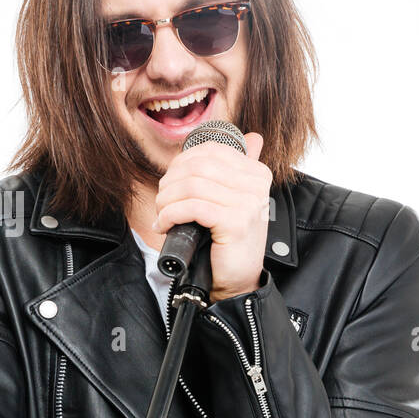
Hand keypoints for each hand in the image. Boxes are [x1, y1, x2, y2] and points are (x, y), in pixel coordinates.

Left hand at [150, 132, 271, 302]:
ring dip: (166, 201)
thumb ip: (236, 170)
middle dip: (170, 183)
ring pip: (191, 186)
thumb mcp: (232, 200)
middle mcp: (256, 184)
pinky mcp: (236, 222)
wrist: (237, 280)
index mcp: (256, 172)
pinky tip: (165, 226)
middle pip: (197, 166)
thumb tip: (253, 137)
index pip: (210, 151)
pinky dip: (170, 215)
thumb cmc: (227, 241)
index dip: (181, 163)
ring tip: (162, 215)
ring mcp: (248, 202)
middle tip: (162, 202)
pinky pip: (192, 207)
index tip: (170, 183)